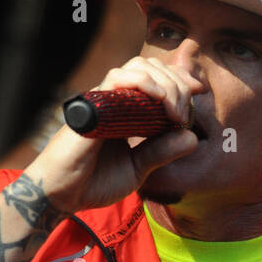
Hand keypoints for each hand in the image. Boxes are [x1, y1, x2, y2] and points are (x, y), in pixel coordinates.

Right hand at [22, 56, 205, 213]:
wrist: (62, 195)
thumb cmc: (94, 183)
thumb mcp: (138, 169)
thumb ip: (162, 152)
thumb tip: (192, 138)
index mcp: (126, 111)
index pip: (156, 79)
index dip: (179, 79)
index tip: (199, 91)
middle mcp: (115, 99)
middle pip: (151, 67)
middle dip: (177, 83)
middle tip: (184, 113)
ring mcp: (103, 99)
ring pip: (138, 66)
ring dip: (165, 83)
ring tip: (175, 111)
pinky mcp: (93, 104)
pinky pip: (118, 78)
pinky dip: (144, 83)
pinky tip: (159, 102)